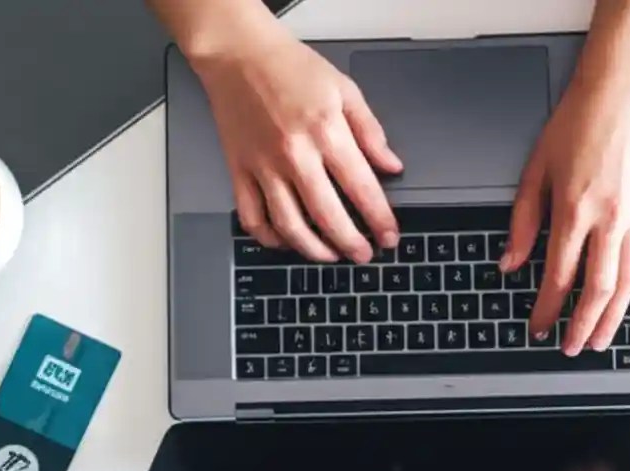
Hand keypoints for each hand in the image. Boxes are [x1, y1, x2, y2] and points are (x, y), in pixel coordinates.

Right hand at [193, 31, 402, 263]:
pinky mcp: (240, 171)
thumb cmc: (290, 67)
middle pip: (327, 215)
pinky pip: (252, 217)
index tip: (389, 236)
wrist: (238, 54)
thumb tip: (391, 165)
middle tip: (364, 255)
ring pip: (289, 225)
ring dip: (314, 249)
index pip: (361, 188)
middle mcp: (294, 154)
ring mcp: (264, 166)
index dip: (380, 219)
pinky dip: (269, 237)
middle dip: (351, 243)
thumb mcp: (344, 89)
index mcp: (326, 132)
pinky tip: (286, 242)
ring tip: (331, 256)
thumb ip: (371, 131)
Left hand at [501, 76, 629, 355]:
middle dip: (581, 323)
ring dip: (614, 316)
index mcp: (574, 210)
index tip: (538, 327)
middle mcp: (608, 219)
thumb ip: (523, 222)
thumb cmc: (578, 123)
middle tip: (570, 346)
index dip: (547, 309)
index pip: (558, 275)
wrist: (622, 92)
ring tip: (600, 339)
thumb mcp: (536, 170)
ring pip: (628, 279)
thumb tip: (510, 262)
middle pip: (596, 288)